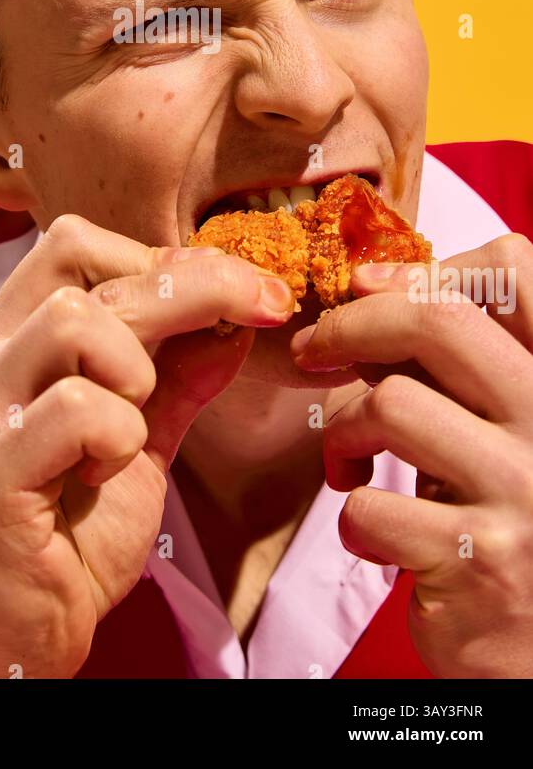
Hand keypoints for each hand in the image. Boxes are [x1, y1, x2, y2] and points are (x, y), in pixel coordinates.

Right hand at [0, 215, 293, 678]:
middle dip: (196, 285)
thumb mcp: (137, 442)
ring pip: (77, 322)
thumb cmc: (69, 540)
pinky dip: (121, 436)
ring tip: (136, 430)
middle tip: (263, 310)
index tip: (243, 288)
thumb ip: (178, 376)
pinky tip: (105, 477)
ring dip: (141, 371)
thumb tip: (239, 314)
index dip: (164, 254)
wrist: (15, 649)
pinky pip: (80, 409)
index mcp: (2, 343)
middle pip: (89, 271)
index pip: (74, 244)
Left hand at [289, 234, 532, 677]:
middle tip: (314, 349)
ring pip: (392, 406)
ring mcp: (524, 492)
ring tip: (349, 461)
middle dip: (354, 324)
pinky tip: (375, 535)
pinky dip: (353, 518)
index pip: (517, 272)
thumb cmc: (510, 519)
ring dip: (345, 429)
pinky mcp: (477, 558)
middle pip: (440, 322)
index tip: (370, 285)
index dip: (430, 267)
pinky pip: (371, 505)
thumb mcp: (509, 426)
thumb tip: (374, 283)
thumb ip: (467, 363)